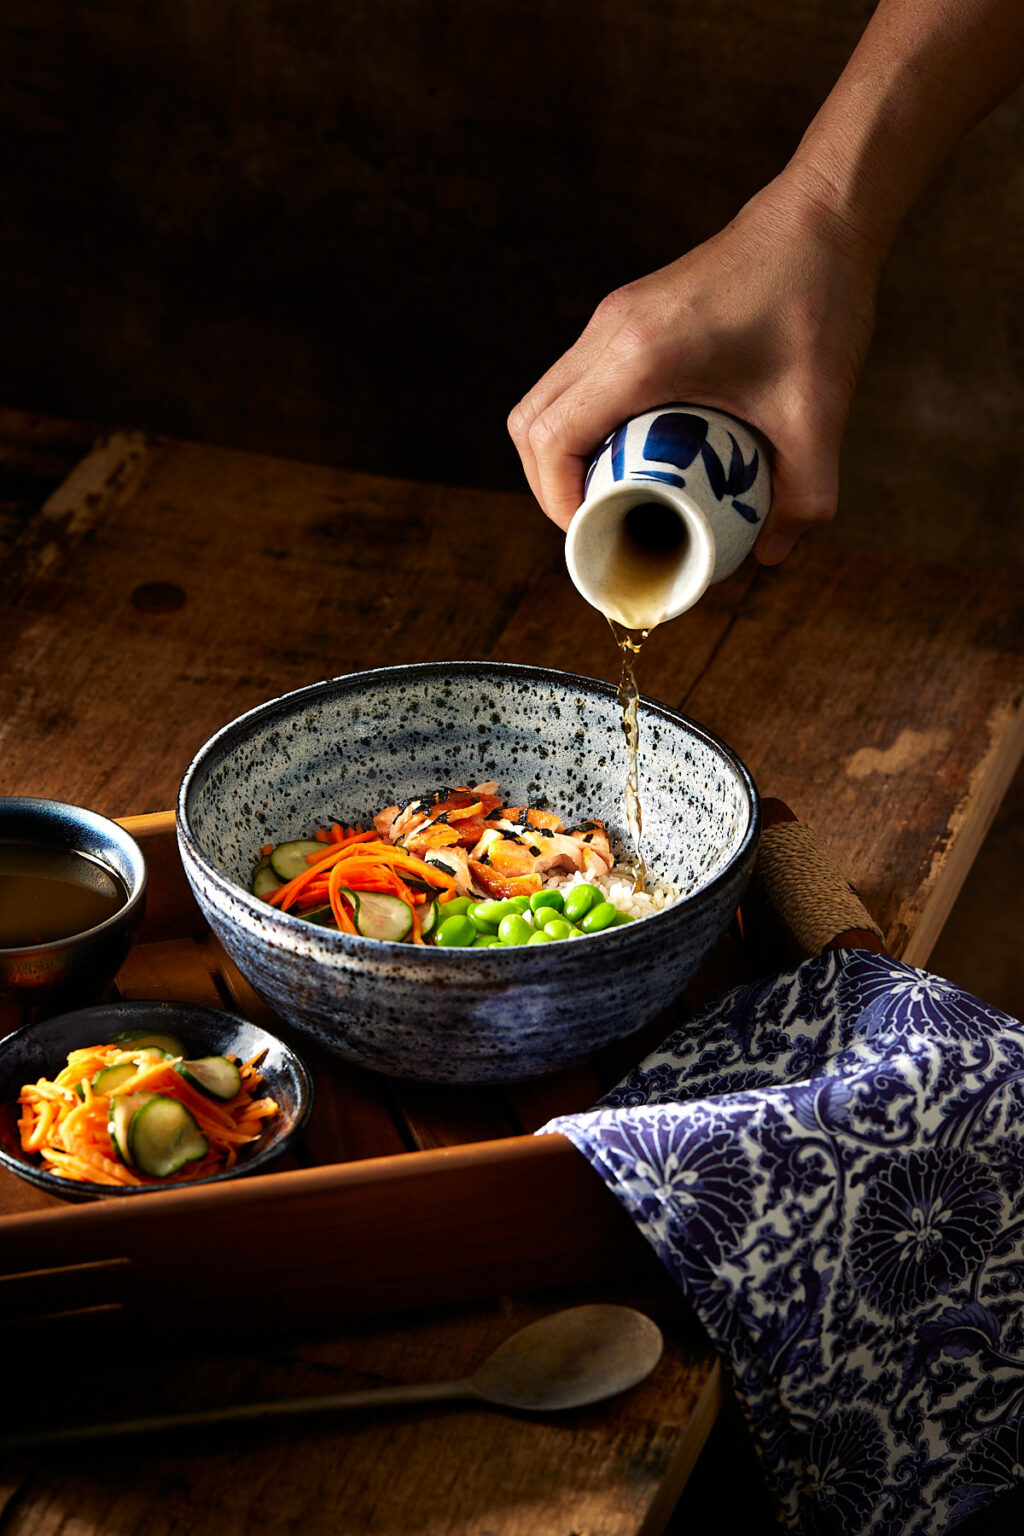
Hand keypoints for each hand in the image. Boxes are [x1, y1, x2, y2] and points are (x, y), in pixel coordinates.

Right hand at [508, 168, 883, 562]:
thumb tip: (772, 555)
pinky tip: (625, 453)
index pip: (552, 440)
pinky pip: (572, 382)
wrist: (821, 218)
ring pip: (542, 401)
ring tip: (606, 495)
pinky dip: (577, 425)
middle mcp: (609, 332)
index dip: (557, 502)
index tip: (595, 535)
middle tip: (596, 524)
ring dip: (557, 456)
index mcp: (641, 357)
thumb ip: (806, 495)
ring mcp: (610, 318)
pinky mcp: (623, 313)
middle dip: (548, 488)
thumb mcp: (820, 415)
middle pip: (528, 424)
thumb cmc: (818, 306)